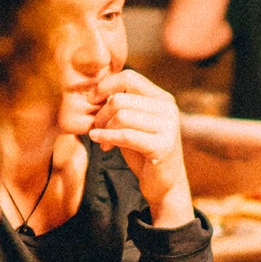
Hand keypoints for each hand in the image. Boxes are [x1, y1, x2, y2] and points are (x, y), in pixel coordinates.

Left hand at [91, 69, 194, 226]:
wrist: (163, 184)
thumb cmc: (144, 152)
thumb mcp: (133, 123)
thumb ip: (121, 106)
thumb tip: (96, 91)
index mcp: (162, 98)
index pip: (129, 77)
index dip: (105, 86)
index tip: (92, 101)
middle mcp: (168, 109)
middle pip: (120, 98)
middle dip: (101, 114)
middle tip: (95, 128)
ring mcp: (168, 127)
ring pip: (121, 116)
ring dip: (104, 128)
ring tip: (100, 139)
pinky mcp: (163, 146)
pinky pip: (126, 135)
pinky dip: (107, 138)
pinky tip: (100, 143)